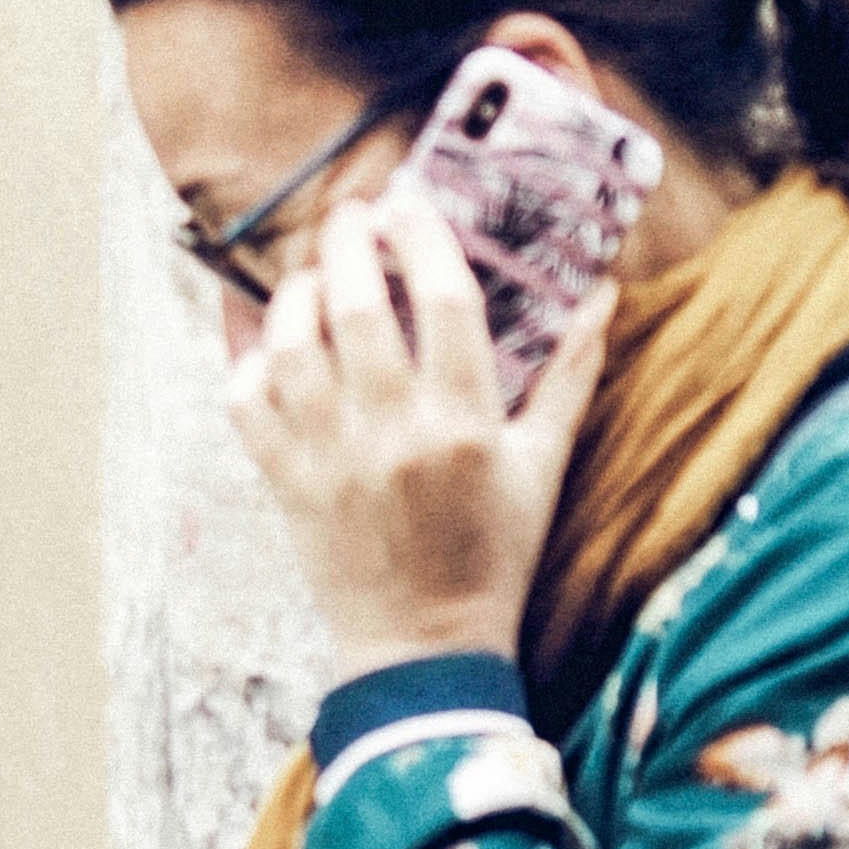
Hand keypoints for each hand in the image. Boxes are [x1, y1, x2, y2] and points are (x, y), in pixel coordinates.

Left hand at [226, 178, 610, 680]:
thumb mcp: (544, 465)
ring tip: (315, 275)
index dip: (424, 237)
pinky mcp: (285, 480)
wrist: (424, 646)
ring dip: (297, 294)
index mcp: (465, 422)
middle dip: (350, 242)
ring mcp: (330, 456)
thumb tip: (602, 294)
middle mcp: (393, 432)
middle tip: (354, 214)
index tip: (410, 203)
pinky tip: (266, 337)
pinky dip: (246, 358)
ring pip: (291, 346)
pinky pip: (245, 401)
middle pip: (358, 307)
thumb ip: (571, 375)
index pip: (444, 300)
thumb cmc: (493, 552)